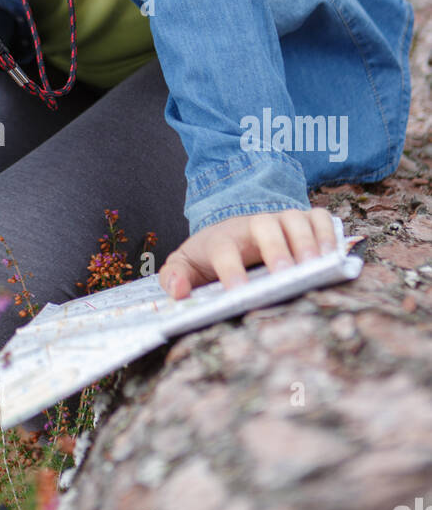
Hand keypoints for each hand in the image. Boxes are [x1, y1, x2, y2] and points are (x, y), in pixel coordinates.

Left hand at [158, 208, 338, 299]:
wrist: (229, 233)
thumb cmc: (209, 256)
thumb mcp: (185, 266)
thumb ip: (175, 278)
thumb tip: (178, 292)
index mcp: (222, 238)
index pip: (224, 249)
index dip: (230, 269)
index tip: (238, 292)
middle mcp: (252, 224)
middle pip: (264, 225)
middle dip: (275, 249)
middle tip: (286, 276)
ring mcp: (279, 220)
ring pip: (294, 218)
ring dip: (306, 240)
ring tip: (316, 267)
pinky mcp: (302, 221)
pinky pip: (319, 217)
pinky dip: (328, 232)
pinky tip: (334, 255)